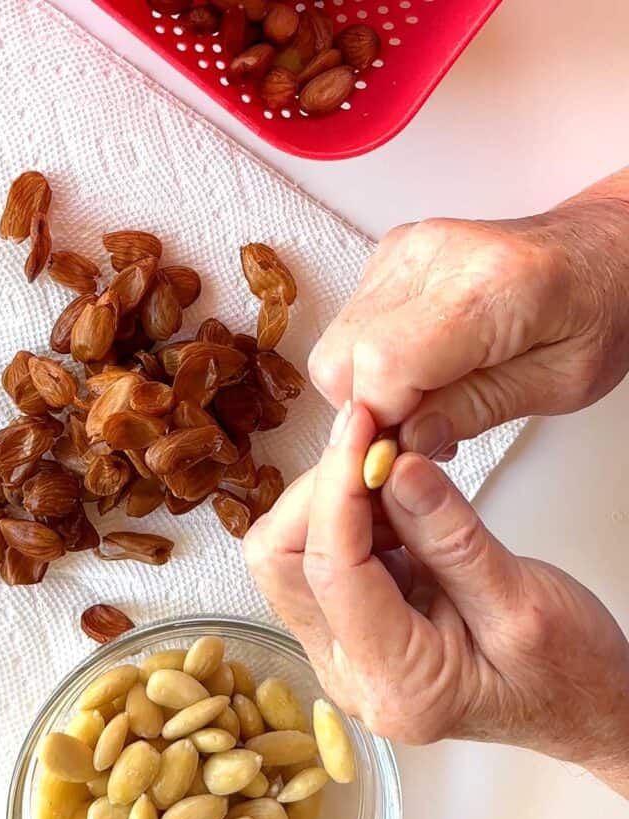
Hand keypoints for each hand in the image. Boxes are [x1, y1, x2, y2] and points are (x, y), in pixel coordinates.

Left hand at [243, 403, 628, 797]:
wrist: (579, 708)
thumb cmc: (564, 675)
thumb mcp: (523, 601)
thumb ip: (451, 536)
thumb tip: (397, 467)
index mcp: (395, 682)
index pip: (331, 571)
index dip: (338, 488)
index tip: (363, 429)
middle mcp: (350, 675)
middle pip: (282, 564)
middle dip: (318, 493)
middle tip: (373, 443)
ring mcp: (344, 653)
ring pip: (289, 557)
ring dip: (332, 500)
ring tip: (393, 469)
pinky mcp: (352, 629)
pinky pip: (322, 559)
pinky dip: (349, 515)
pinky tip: (392, 498)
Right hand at [308, 198, 628, 455]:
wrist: (603, 248)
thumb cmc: (598, 309)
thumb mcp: (561, 384)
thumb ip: (476, 411)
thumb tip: (405, 444)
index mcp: (491, 286)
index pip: (384, 364)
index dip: (381, 421)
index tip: (401, 452)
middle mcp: (434, 255)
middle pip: (342, 357)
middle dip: (369, 411)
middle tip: (422, 429)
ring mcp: (405, 250)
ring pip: (334, 348)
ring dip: (369, 389)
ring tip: (431, 396)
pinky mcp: (389, 255)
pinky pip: (347, 329)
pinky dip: (372, 364)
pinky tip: (422, 368)